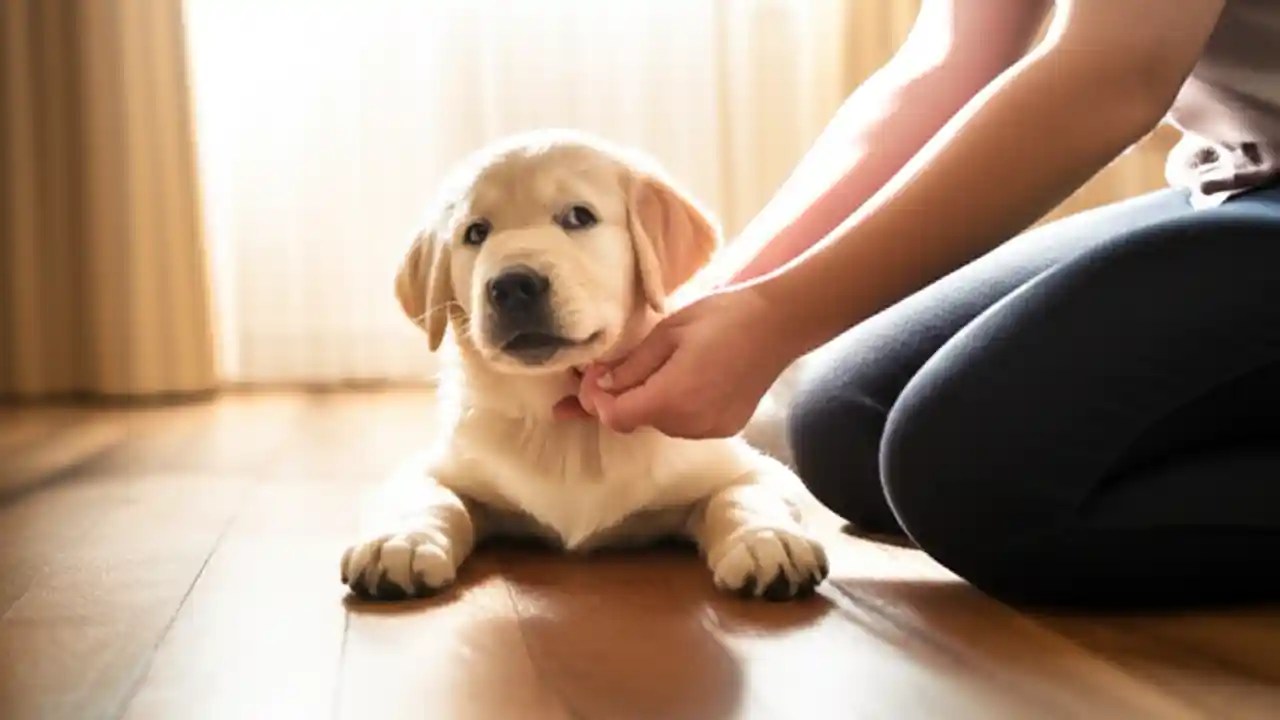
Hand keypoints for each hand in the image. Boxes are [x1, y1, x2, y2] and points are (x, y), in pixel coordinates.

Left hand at [579, 286, 796, 437]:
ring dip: (648, 403)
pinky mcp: (725, 428)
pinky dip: (675, 407)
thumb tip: (599, 384)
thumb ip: (632, 364)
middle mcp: (689, 423)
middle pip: (636, 421)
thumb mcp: (668, 331)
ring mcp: (710, 430)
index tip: (591, 378)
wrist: (778, 325)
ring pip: (660, 424)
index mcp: (672, 397)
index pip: (616, 416)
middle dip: (619, 399)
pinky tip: (681, 381)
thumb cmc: (722, 317)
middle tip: (608, 372)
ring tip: (651, 371)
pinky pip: (685, 424)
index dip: (596, 401)